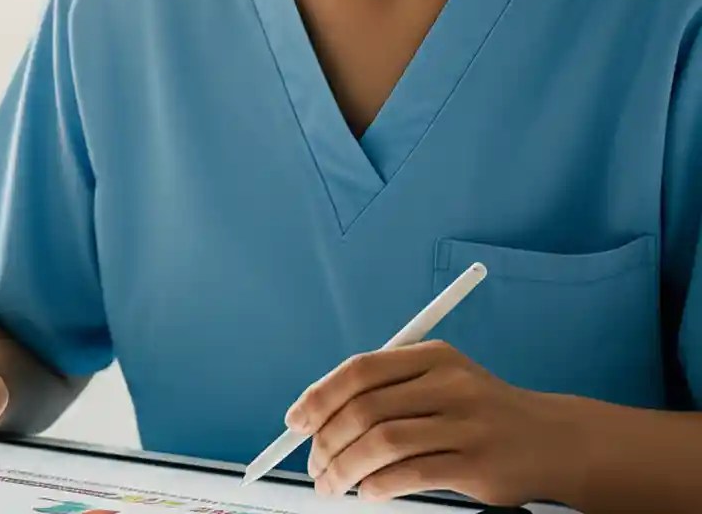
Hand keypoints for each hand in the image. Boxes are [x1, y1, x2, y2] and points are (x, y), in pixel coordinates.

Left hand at [284, 340, 578, 505]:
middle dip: (326, 442)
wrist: (552, 440)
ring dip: (345, 469)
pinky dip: (377, 486)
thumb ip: (386, 390)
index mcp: (433, 356)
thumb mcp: (439, 381)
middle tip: (314, 465)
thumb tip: (316, 416)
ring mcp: (466, 423)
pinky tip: (369, 492)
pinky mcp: (476, 463)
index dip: (319, 396)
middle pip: (364, 409)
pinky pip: (409, 474)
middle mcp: (450, 384)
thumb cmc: (480, 412)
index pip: (359, 370)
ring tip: (333, 484)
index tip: (295, 421)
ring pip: (381, 443)